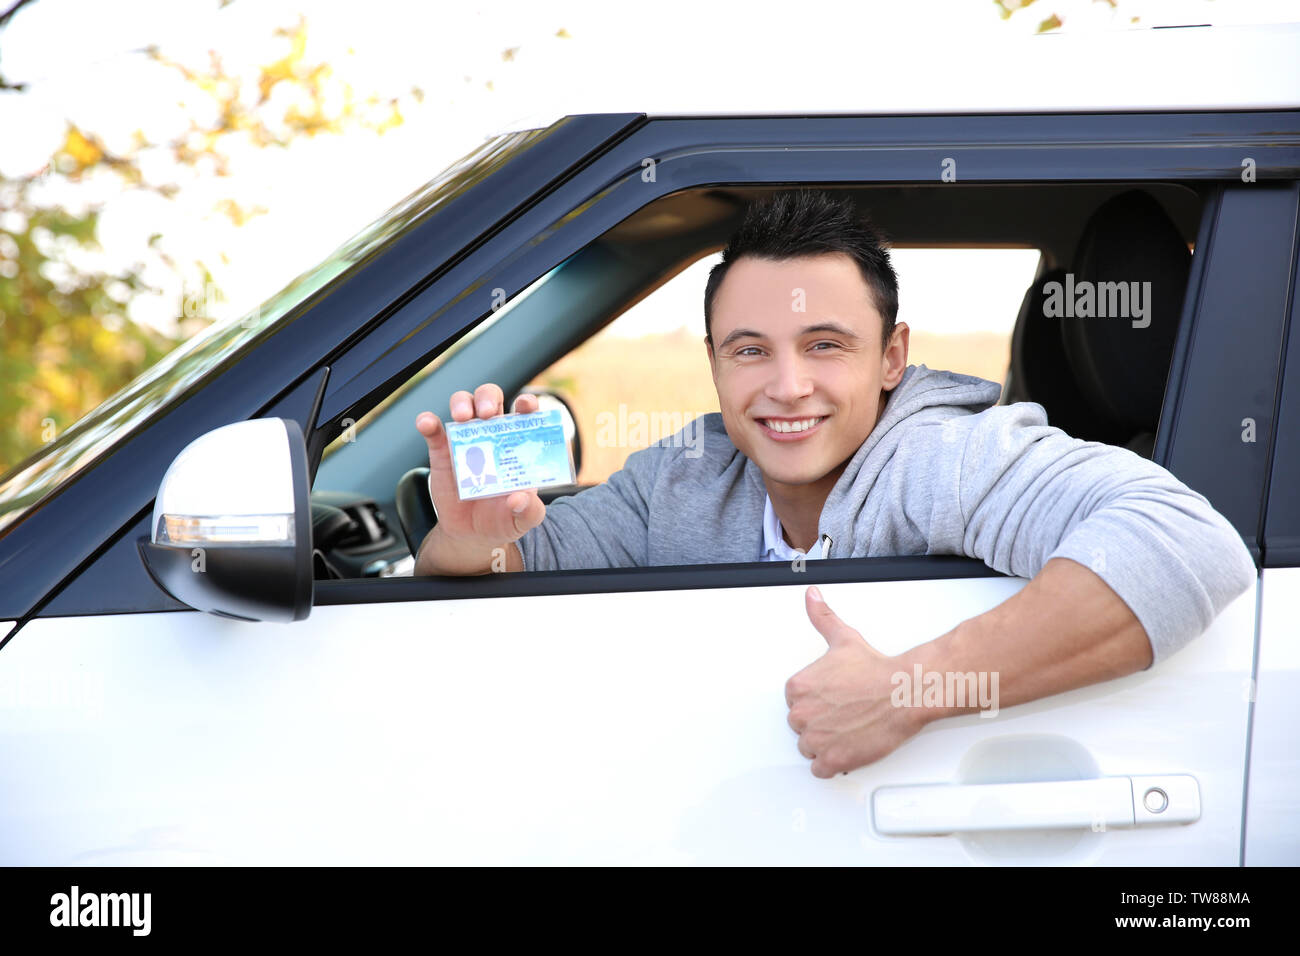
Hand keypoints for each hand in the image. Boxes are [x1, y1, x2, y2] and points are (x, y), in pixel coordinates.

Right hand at [414, 384, 545, 568]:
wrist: (473, 534)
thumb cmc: (504, 518)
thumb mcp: (524, 520)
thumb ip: (530, 511)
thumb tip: (520, 499)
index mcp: (518, 445)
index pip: (525, 413)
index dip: (527, 403)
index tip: (525, 406)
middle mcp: (493, 435)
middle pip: (491, 399)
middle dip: (488, 398)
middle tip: (487, 414)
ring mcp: (466, 441)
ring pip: (464, 405)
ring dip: (462, 403)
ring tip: (462, 418)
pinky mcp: (443, 453)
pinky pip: (434, 431)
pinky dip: (429, 423)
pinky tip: (427, 423)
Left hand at [785, 586, 923, 777]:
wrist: (904, 691)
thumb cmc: (877, 669)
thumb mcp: (842, 638)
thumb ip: (821, 617)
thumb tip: (811, 597)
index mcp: (798, 687)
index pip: (794, 701)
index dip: (815, 700)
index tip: (832, 697)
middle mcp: (801, 714)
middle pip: (800, 725)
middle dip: (819, 721)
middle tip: (843, 712)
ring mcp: (816, 740)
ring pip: (808, 748)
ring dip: (824, 743)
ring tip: (847, 729)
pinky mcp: (832, 760)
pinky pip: (819, 769)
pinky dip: (831, 764)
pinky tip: (846, 749)